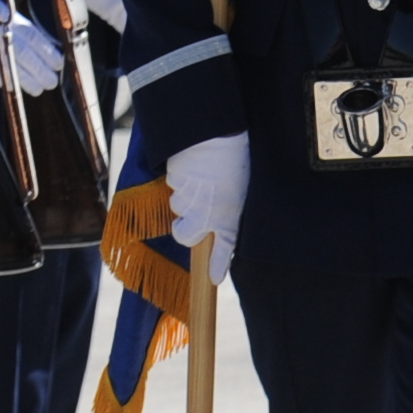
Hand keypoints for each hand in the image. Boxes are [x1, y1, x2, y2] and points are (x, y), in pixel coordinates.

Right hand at [166, 133, 250, 267]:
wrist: (216, 135)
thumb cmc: (234, 161)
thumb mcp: (239, 191)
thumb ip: (229, 214)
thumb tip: (221, 229)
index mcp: (228, 215)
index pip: (222, 248)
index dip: (216, 265)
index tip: (213, 278)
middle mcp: (205, 214)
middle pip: (184, 235)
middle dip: (186, 227)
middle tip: (197, 210)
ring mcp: (187, 200)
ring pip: (178, 207)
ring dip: (186, 198)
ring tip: (201, 178)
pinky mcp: (173, 184)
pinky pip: (173, 188)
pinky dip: (179, 181)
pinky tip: (192, 167)